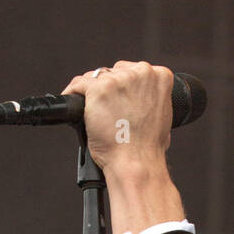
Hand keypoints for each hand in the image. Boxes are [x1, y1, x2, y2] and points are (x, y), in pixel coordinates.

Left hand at [60, 61, 174, 172]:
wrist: (136, 163)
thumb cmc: (148, 148)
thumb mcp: (161, 116)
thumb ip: (151, 99)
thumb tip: (137, 99)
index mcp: (160, 76)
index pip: (132, 70)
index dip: (123, 86)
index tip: (117, 98)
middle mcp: (140, 73)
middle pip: (113, 72)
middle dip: (108, 88)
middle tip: (106, 110)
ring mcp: (119, 80)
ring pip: (95, 78)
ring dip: (91, 94)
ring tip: (92, 113)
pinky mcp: (98, 89)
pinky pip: (78, 84)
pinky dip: (72, 94)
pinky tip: (72, 104)